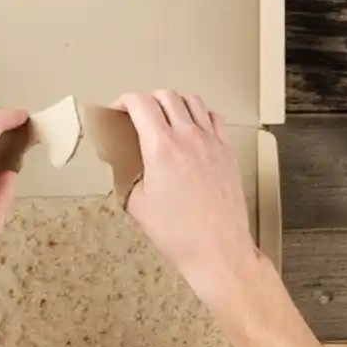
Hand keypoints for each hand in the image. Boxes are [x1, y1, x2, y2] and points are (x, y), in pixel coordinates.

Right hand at [115, 90, 259, 306]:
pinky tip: (193, 128)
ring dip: (174, 103)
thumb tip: (125, 163)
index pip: (140, 104)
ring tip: (165, 117)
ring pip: (192, 100)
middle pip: (166, 96)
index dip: (124, 101)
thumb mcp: (138, 204)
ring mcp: (211, 142)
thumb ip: (128, 174)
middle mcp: (188, 138)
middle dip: (147, 100)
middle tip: (138, 115)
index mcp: (161, 148)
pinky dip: (200, 115)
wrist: (217, 250)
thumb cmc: (179, 233)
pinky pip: (214, 118)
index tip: (119, 110)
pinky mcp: (227, 152)